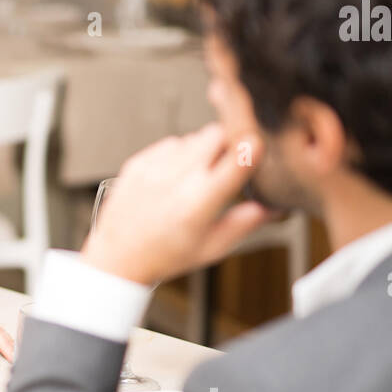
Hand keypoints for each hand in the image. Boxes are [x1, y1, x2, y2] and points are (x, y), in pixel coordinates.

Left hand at [82, 123, 272, 286]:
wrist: (117, 255)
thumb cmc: (164, 256)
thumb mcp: (211, 248)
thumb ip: (244, 224)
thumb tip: (273, 207)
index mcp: (197, 204)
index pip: (234, 161)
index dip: (250, 149)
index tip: (257, 145)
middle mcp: (175, 181)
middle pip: (216, 135)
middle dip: (228, 145)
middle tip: (227, 165)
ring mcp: (154, 168)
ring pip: (194, 137)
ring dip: (203, 150)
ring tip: (197, 177)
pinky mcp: (139, 162)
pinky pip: (171, 143)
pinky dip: (179, 154)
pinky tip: (175, 178)